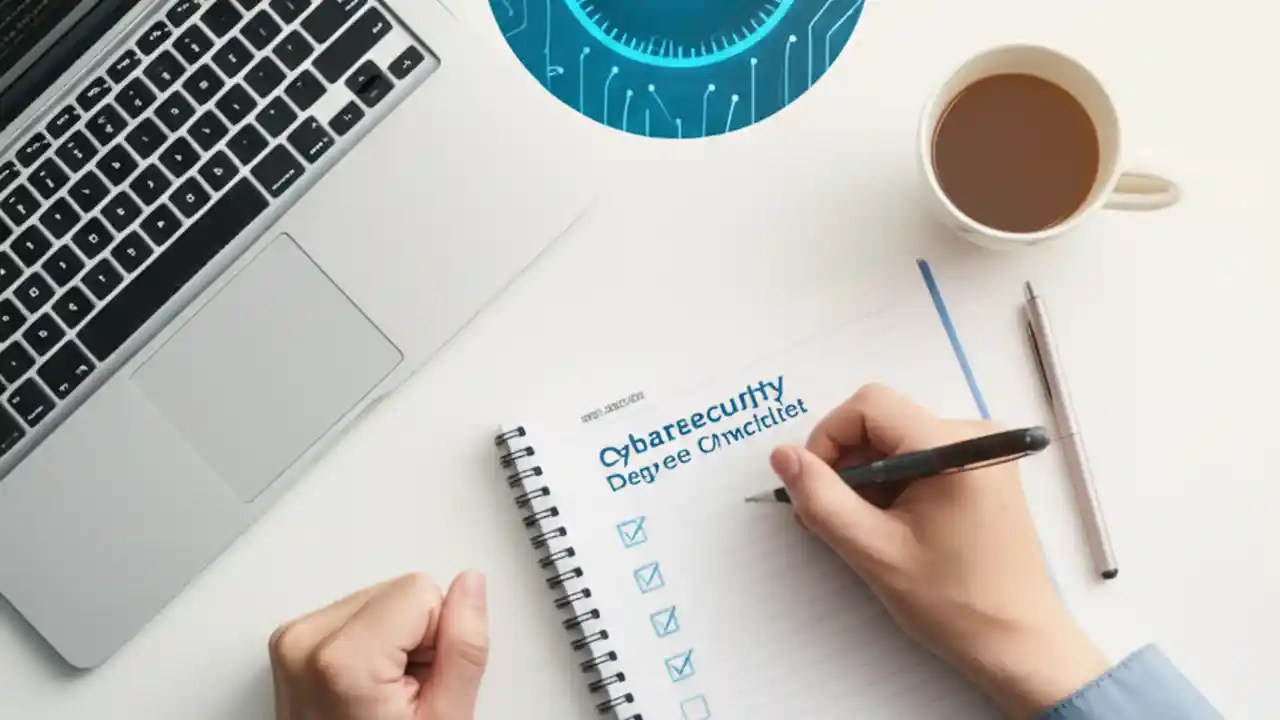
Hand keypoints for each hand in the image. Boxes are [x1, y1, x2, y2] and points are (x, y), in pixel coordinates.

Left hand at [269, 571, 488, 719]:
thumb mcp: (446, 719)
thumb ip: (464, 646)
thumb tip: (470, 585)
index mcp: (342, 660)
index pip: (422, 591)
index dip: (437, 639)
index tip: (420, 683)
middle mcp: (305, 642)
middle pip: (397, 593)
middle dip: (413, 639)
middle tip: (401, 694)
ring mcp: (292, 642)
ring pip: (377, 600)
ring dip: (390, 644)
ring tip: (380, 695)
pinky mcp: (290, 643)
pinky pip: (353, 615)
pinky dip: (367, 647)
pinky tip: (362, 688)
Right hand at [770, 384, 1107, 717]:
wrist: (1019, 644)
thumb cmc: (953, 603)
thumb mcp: (874, 551)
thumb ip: (822, 499)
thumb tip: (782, 455)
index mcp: (954, 447)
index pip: (869, 405)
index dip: (828, 437)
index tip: (815, 486)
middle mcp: (974, 435)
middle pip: (883, 421)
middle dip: (846, 464)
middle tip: (829, 518)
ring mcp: (983, 452)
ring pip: (897, 440)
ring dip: (868, 478)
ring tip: (862, 530)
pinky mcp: (983, 471)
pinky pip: (921, 457)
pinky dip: (894, 484)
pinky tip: (892, 527)